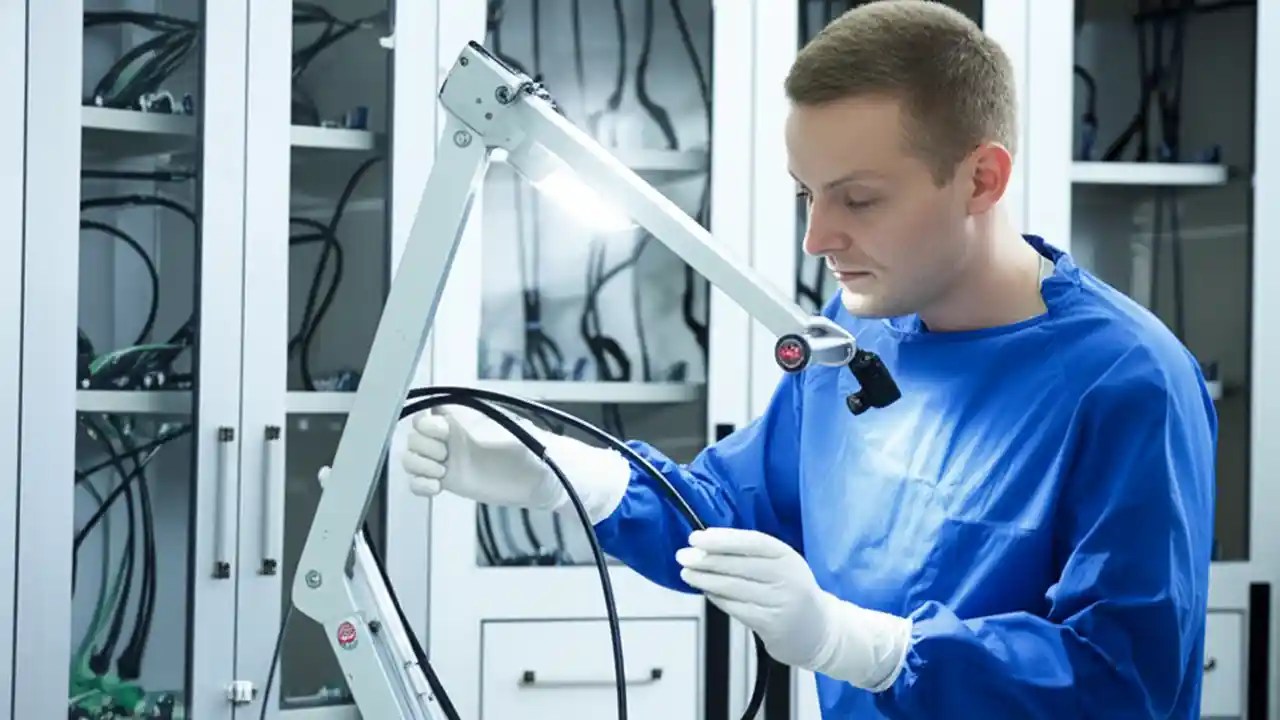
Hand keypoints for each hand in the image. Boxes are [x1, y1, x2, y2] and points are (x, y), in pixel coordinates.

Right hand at [400, 405, 631, 523]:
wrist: (541, 478)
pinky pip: (419, 482)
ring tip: (441, 473)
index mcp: (463, 420)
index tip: (442, 433)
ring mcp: (449, 460)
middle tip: (444, 457)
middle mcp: (452, 438)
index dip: (426, 423)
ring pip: (412, 459)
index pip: (427, 414)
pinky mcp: (451, 482)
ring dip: (418, 466)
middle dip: (422, 447)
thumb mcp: (511, 427)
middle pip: (414, 437)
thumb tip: (458, 411)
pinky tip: (436, 488)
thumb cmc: (532, 446)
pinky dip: (418, 485)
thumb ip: (486, 420)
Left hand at [676, 527, 910, 690]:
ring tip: (687, 573)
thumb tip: (707, 545)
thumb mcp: (781, 565)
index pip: (752, 542)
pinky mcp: (772, 625)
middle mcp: (787, 577)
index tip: (697, 537)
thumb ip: (751, 555)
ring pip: (734, 587)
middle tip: (683, 555)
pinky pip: (737, 608)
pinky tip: (706, 592)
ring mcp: (780, 602)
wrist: (819, 630)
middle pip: (739, 564)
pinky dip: (718, 599)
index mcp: (787, 556)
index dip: (723, 539)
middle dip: (706, 559)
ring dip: (705, 579)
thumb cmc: (791, 592)